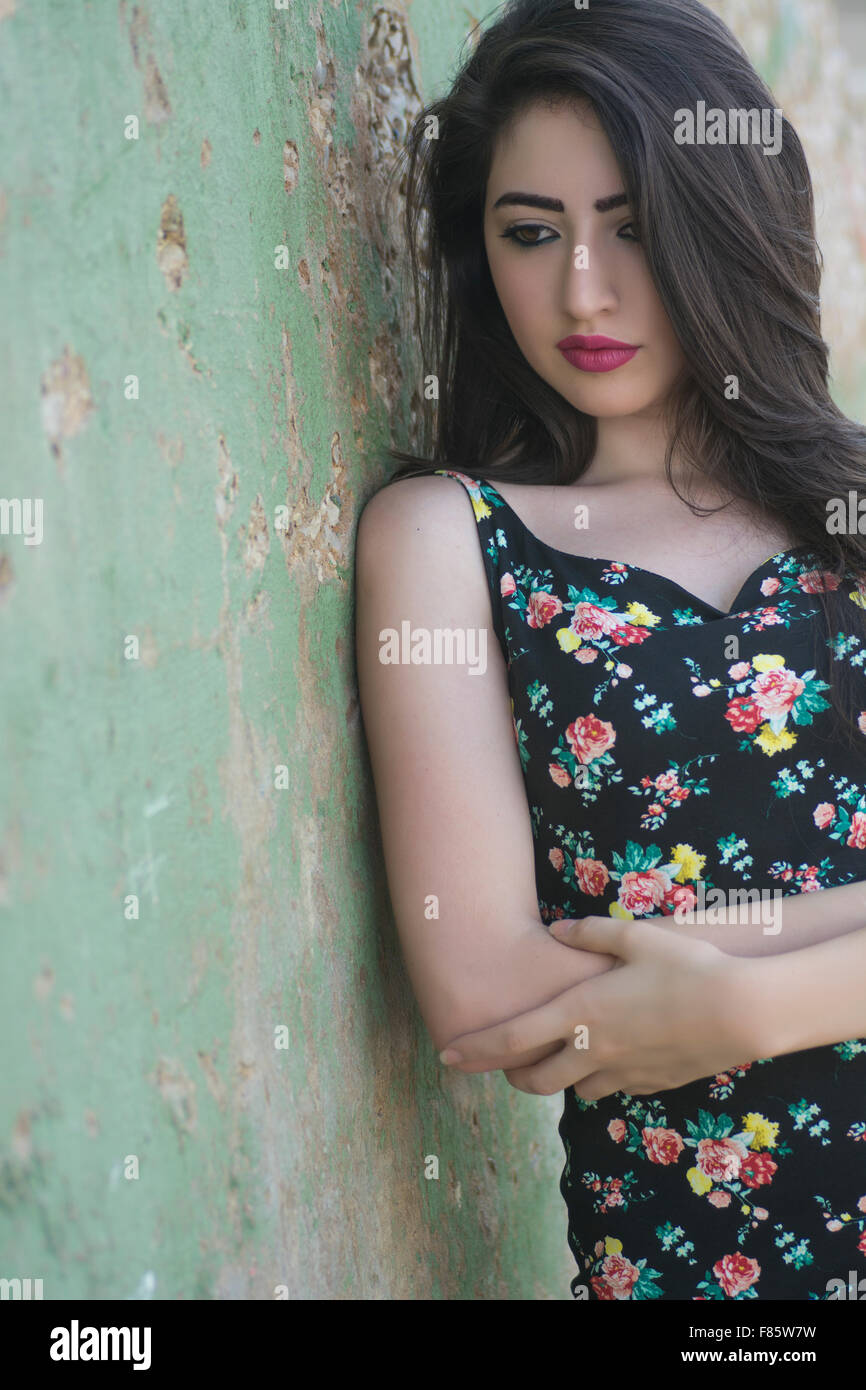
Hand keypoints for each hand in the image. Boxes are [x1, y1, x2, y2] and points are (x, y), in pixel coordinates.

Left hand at [440, 916, 758, 1100]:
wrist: (741, 1011)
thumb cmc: (686, 965)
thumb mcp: (634, 937)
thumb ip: (589, 934)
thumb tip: (556, 931)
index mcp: (580, 1012)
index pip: (511, 1038)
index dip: (474, 1049)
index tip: (446, 1056)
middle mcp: (593, 1050)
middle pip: (536, 1079)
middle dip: (514, 1076)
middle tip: (507, 1068)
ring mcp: (624, 1072)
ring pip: (576, 1089)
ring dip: (562, 1077)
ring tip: (563, 1058)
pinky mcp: (653, 1085)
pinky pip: (616, 1089)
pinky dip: (604, 1078)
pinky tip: (615, 1058)